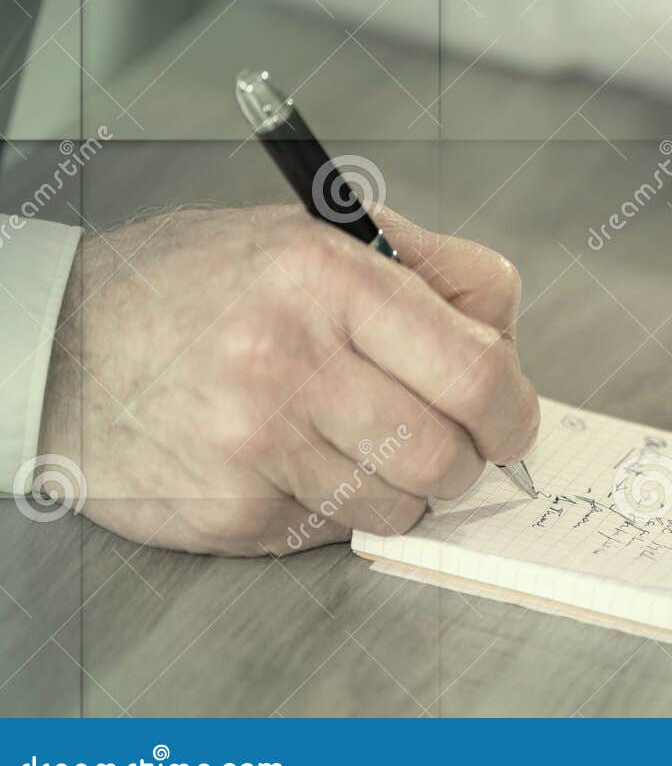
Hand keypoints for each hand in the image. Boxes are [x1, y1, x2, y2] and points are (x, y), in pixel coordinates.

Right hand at [38, 206, 539, 555]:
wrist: (65, 345)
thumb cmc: (206, 287)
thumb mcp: (320, 236)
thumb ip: (435, 272)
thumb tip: (510, 343)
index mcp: (326, 277)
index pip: (478, 371)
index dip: (512, 409)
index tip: (509, 419)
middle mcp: (288, 359)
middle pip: (449, 453)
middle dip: (467, 458)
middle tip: (447, 441)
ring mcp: (256, 443)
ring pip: (402, 504)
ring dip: (404, 487)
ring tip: (360, 442)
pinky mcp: (233, 511)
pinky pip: (339, 530)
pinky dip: (340, 506)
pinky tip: (300, 462)